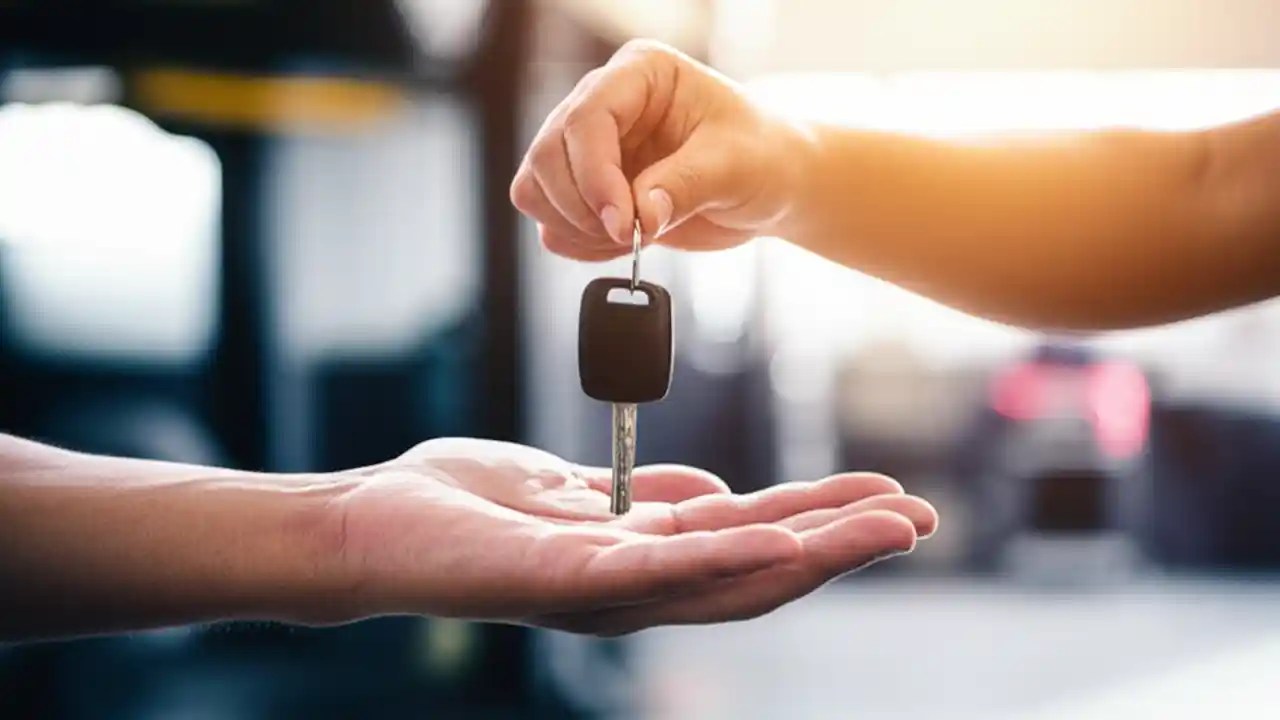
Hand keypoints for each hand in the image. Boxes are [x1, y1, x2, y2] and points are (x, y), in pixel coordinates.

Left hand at [332, 438, 935, 635]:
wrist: (374, 523)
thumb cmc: (465, 506)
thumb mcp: (574, 489)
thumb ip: (646, 495)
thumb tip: (719, 493)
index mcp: (641, 554)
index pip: (750, 540)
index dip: (822, 522)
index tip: (888, 495)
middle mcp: (635, 584)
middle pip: (758, 569)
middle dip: (841, 544)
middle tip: (922, 520)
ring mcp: (602, 590)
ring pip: (725, 577)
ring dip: (810, 554)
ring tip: (883, 529)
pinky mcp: (561, 581)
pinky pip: (653, 569)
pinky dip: (722, 560)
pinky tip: (780, 545)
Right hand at [510, 39, 810, 260]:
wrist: (772, 186)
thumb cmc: (763, 156)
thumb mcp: (736, 166)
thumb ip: (684, 186)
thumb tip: (639, 216)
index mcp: (640, 74)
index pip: (586, 118)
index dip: (595, 175)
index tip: (623, 222)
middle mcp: (605, 104)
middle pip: (548, 154)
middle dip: (582, 206)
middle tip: (630, 234)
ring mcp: (592, 149)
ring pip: (536, 187)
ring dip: (574, 225)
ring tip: (632, 237)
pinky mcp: (589, 189)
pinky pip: (551, 219)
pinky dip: (579, 242)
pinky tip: (622, 244)